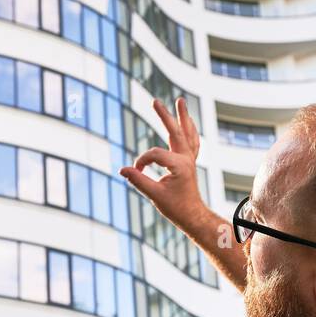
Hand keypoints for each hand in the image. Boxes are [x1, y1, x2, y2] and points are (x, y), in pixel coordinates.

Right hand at [118, 97, 204, 230]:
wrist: (193, 216)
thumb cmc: (175, 207)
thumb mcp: (154, 195)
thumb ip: (138, 181)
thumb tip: (122, 170)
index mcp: (180, 165)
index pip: (154, 154)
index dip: (141, 162)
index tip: (135, 172)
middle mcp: (187, 158)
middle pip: (174, 132)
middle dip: (164, 116)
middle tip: (154, 101)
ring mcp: (190, 159)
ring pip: (187, 133)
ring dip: (183, 116)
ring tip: (180, 100)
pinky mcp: (190, 162)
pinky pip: (192, 141)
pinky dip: (190, 130)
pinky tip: (188, 121)